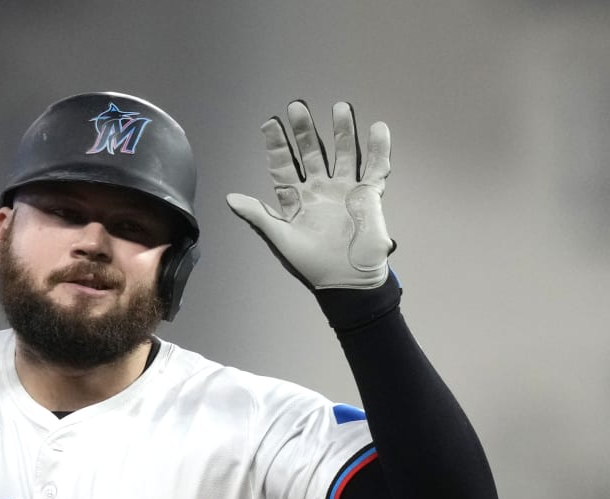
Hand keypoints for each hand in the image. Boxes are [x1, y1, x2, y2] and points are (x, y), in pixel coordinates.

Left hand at [226, 101, 393, 290]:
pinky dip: (379, 149)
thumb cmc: (311, 264)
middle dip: (305, 131)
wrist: (346, 281)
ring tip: (340, 107)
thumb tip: (230, 198)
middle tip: (297, 107)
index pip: (284, 166)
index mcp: (297, 200)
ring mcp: (345, 190)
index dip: (277, 145)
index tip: (269, 123)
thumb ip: (258, 215)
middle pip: (312, 153)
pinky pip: (376, 167)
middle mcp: (320, 190)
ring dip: (342, 131)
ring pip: (344, 153)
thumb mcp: (280, 238)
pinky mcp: (368, 195)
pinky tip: (378, 128)